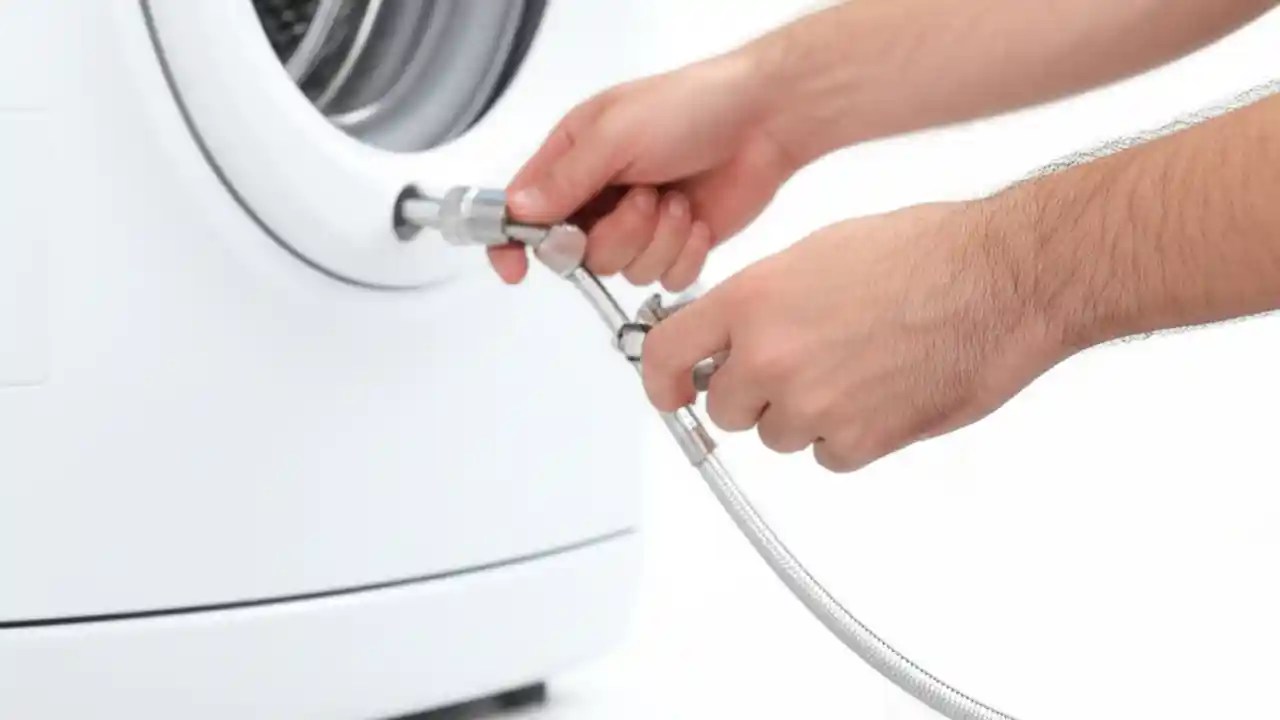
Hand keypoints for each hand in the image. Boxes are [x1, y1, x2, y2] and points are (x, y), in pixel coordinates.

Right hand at [489, 52, 798, 290]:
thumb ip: (566, 178)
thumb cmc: (694, 107)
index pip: (521, 209)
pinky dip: (683, 253)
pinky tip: (696, 218)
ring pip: (622, 269)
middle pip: (576, 253)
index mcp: (573, 158)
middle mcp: (600, 195)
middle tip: (644, 198)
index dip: (511, 241)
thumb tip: (520, 210)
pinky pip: (663, 279)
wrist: (765, 120)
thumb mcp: (617, 133)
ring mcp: (637, 224)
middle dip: (616, 234)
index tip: (515, 267)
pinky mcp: (674, 246)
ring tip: (677, 200)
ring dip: (656, 239)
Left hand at [641, 201, 1067, 471]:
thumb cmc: (925, 253)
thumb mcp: (817, 253)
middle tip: (803, 366)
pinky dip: (849, 438)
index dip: (663, 380)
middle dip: (754, 394)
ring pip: (777, 436)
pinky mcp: (857, 442)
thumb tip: (736, 334)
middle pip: (725, 407)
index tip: (670, 392)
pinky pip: (827, 456)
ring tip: (858, 370)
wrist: (999, 280)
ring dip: (805, 415)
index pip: (666, 353)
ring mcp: (811, 404)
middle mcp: (771, 355)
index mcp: (753, 299)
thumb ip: (762, 300)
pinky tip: (883, 394)